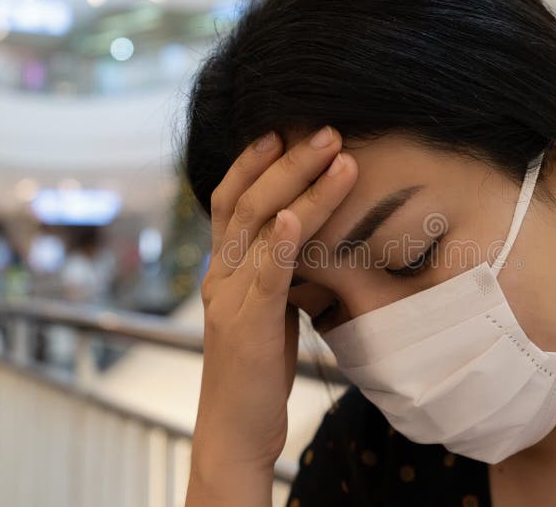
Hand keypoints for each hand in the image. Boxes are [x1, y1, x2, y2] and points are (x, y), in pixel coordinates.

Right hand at [187, 125, 356, 500]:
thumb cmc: (259, 365)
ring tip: (336, 154)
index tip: (282, 131)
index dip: (252, 163)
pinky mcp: (247, 327)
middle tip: (325, 129)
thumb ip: (277, 270)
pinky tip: (299, 216)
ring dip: (300, 188)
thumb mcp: (268, 307)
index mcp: (224, 268)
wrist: (237, 426)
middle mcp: (220, 274)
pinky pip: (264, 277)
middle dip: (286, 161)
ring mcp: (229, 299)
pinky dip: (281, 243)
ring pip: (261, 228)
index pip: (231, 200)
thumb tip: (307, 235)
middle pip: (247, 202)